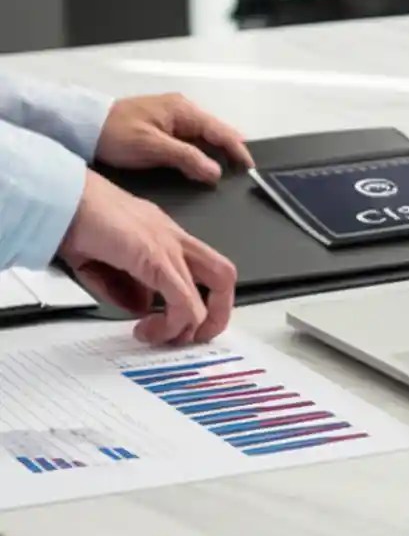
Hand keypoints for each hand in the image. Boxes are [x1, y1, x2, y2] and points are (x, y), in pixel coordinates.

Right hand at [58, 170, 237, 344]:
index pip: (202, 270)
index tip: (178, 324)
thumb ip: (126, 287)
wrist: (57, 198)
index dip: (199, 301)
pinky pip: (183, 298)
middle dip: (218, 313)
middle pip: (224, 274)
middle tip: (192, 337)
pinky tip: (149, 328)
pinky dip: (173, 322)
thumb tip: (141, 309)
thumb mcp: (102, 263)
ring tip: (165, 337)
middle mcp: (173, 238)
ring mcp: (169, 245)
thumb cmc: (72, 218)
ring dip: (197, 322)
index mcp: (163, 236)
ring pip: (218, 285)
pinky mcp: (156, 257)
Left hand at [96, 93, 253, 183]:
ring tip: (225, 170)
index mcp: (183, 111)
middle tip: (241, 171)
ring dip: (215, 152)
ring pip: (205, 136)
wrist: (83, 125)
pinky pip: (192, 138)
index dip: (238, 150)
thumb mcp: (152, 147)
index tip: (249, 167)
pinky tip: (201, 163)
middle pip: (216, 132)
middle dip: (230, 150)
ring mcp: (173, 116)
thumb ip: (187, 158)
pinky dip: (201, 151)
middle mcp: (182, 110)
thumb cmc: (113, 132)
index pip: (221, 131)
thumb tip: (215, 171)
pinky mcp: (164, 124)